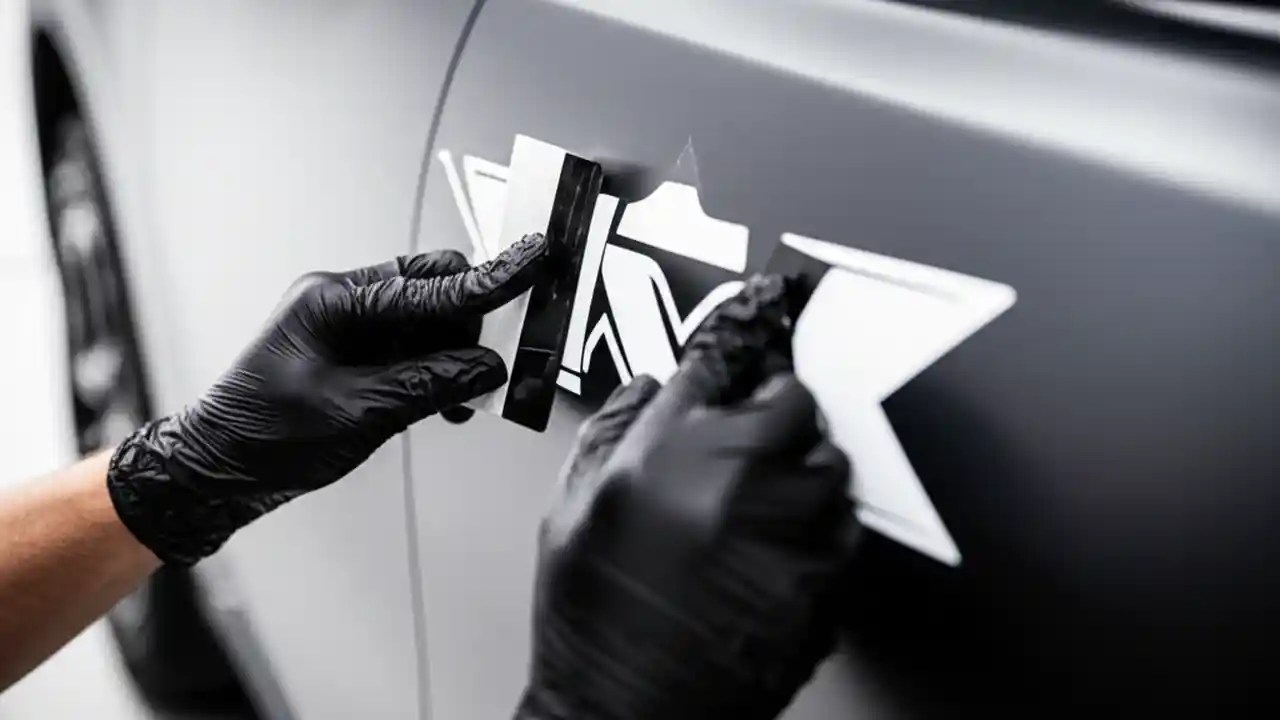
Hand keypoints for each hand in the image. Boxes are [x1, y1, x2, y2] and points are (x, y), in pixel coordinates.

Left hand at [108, 234, 547, 564]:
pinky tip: (443, 404)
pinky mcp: (353, 352)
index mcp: (335, 301)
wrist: (214, 472)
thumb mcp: (356, 413)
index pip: (430, 286)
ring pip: (429, 321)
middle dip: (471, 321)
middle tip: (498, 359)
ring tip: (461, 400)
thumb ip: (428, 384)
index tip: (535, 259)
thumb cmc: (264, 438)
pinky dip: (435, 372)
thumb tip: (488, 367)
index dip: (490, 278)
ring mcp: (347, 326)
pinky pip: (413, 348)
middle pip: (434, 288)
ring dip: (454, 356)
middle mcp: (342, 302)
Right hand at [517, 275, 858, 719]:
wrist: (626, 716)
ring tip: (769, 496)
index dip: (734, 343)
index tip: (748, 334)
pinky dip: (824, 524)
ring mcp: (786, 533)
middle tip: (760, 427)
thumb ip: (610, 433)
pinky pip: (846, 528)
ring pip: (833, 461)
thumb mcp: (570, 513)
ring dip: (806, 466)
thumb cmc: (590, 623)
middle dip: (780, 405)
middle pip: (794, 401)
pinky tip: (783, 545)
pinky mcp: (822, 583)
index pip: (716, 362)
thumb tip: (653, 386)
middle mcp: (734, 483)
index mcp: (663, 456)